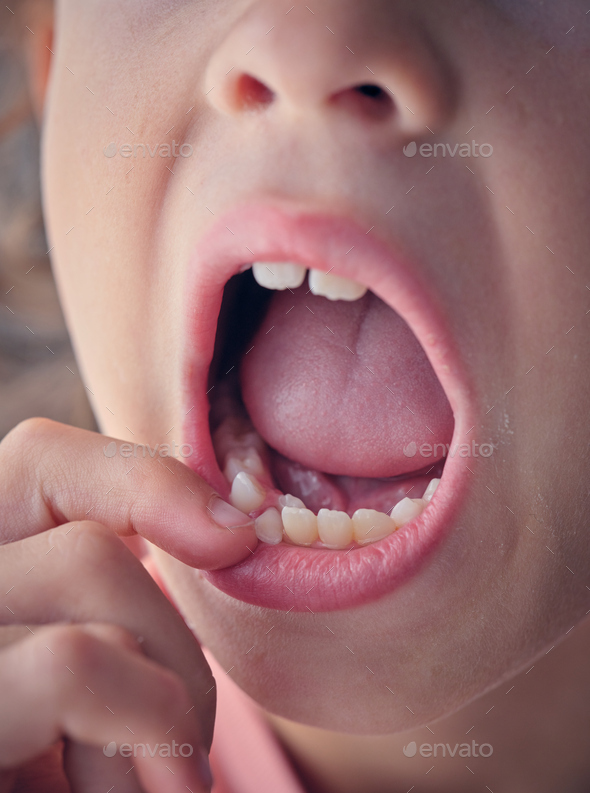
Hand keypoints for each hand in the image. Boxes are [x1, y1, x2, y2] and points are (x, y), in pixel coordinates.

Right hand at [0, 418, 257, 791]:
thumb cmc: (60, 774)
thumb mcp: (85, 699)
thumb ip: (116, 616)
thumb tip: (227, 533)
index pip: (37, 464)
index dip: (138, 481)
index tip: (232, 537)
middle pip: (91, 544)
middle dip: (175, 640)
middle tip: (185, 744)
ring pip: (92, 576)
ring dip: (162, 690)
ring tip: (152, 783)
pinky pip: (74, 662)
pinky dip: (145, 720)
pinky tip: (146, 791)